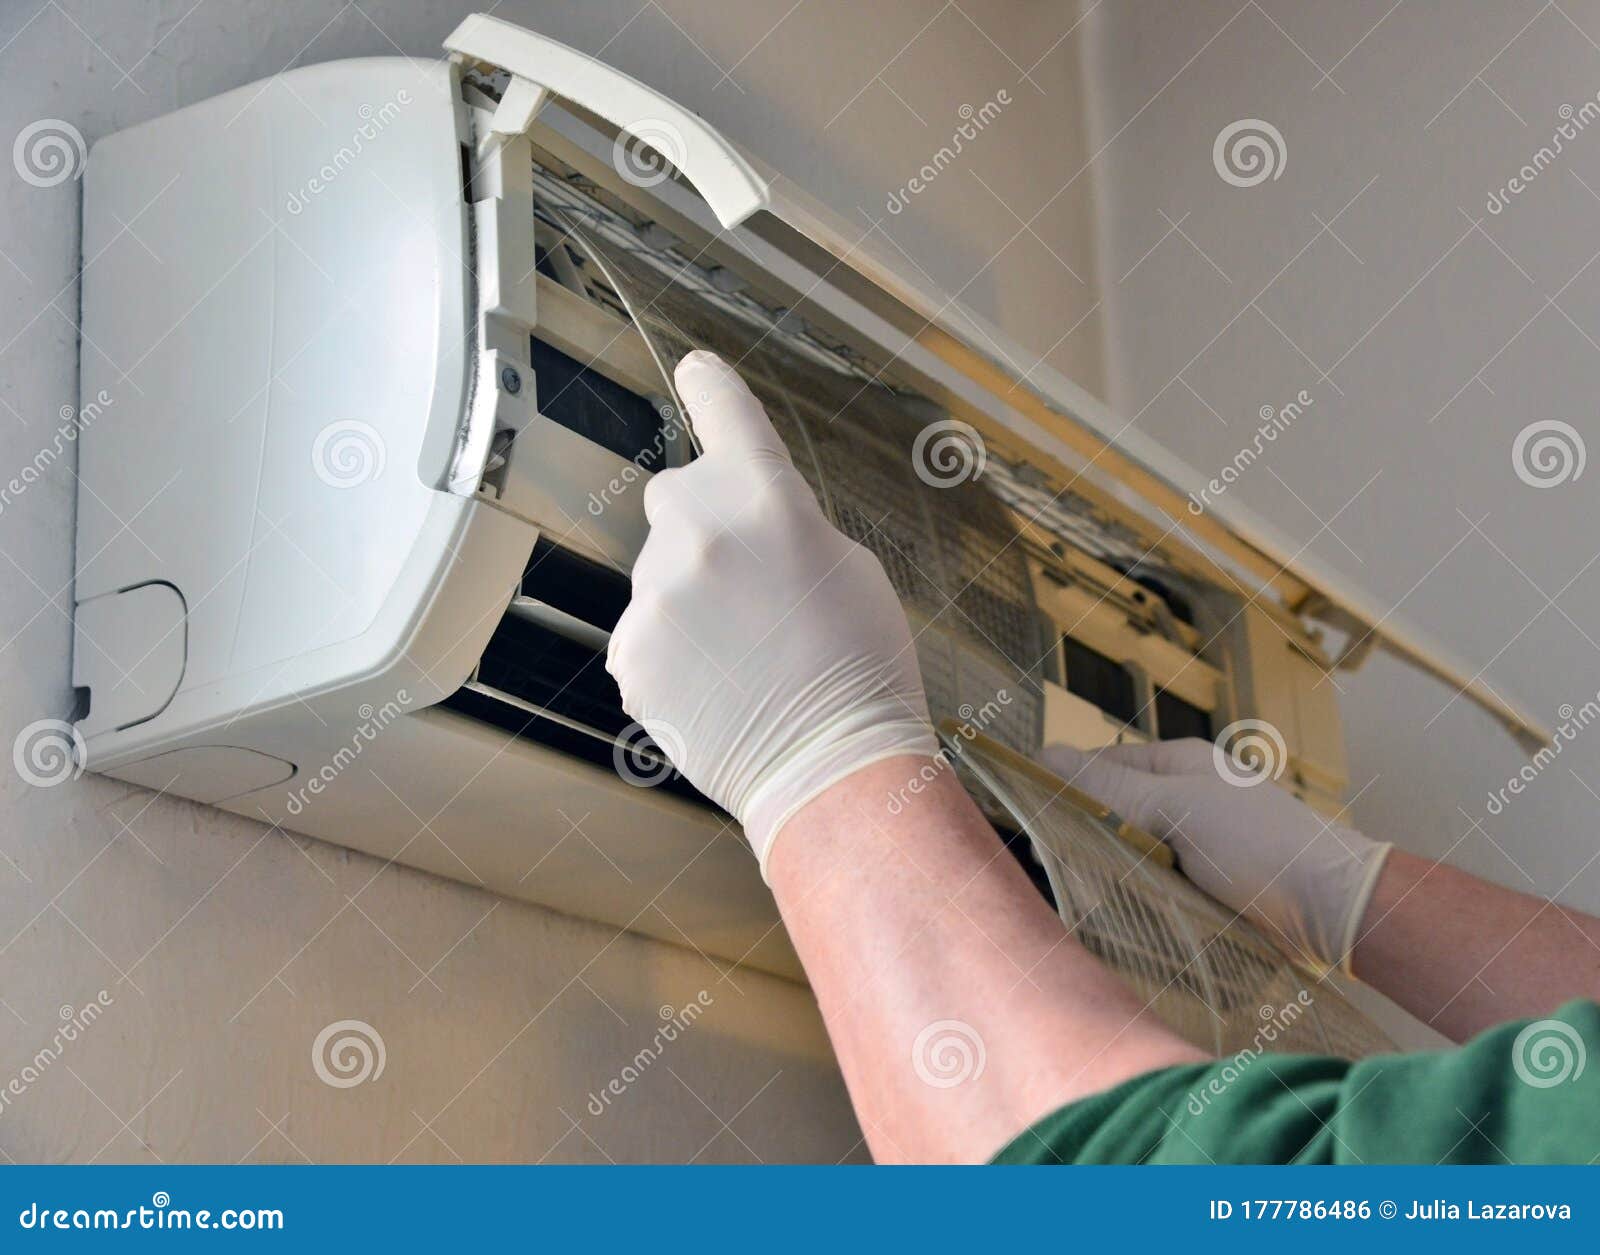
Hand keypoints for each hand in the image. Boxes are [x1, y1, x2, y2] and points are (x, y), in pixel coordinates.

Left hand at [606, 351, 937, 876]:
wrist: (831, 767)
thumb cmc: (862, 668)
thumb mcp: (848, 567)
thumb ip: (785, 525)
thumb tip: (746, 525)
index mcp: (767, 498)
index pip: (727, 416)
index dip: (710, 387)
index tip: (695, 370)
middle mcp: (700, 531)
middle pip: (677, 499)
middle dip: (705, 528)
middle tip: (751, 590)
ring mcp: (655, 596)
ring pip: (659, 574)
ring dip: (689, 598)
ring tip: (743, 657)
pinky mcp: (630, 653)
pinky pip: (643, 634)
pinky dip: (672, 653)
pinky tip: (717, 685)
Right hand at [1038, 740, 1390, 972]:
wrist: (1333, 907)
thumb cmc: (1260, 844)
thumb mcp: (1176, 807)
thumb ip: (1110, 786)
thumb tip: (1046, 753)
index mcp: (1177, 763)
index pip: (1100, 766)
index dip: (1064, 786)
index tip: (1028, 816)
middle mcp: (1184, 796)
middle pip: (1112, 810)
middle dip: (1085, 833)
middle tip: (1052, 861)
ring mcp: (1195, 842)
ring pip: (1130, 850)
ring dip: (1110, 868)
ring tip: (1081, 889)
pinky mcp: (1205, 884)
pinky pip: (1154, 883)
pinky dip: (1137, 893)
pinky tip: (1120, 910)